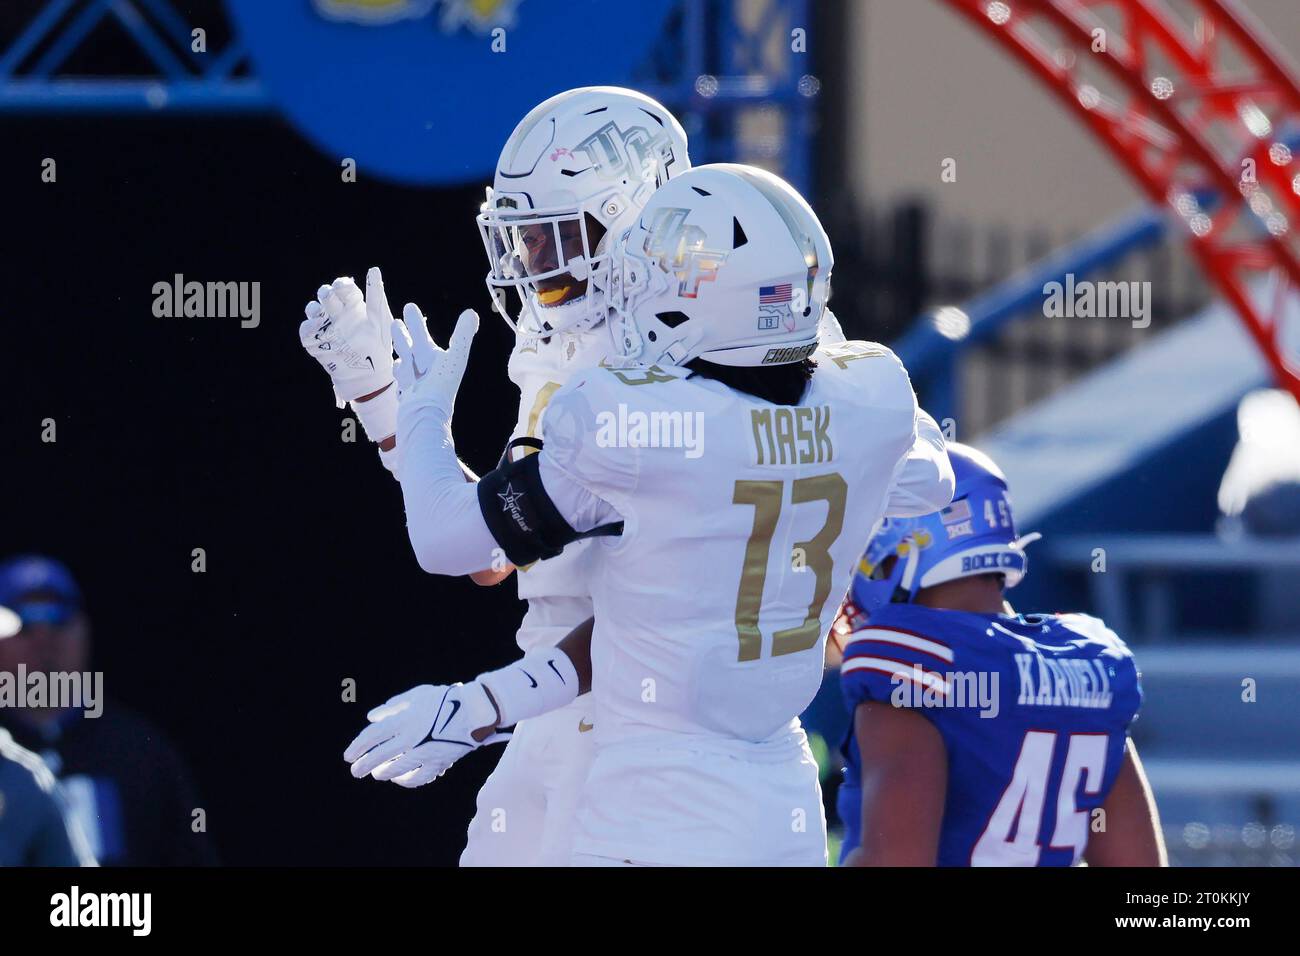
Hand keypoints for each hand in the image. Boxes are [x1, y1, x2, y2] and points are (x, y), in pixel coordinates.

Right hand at [300, 268, 395, 403]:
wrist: (370, 375)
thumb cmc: (379, 345)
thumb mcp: (381, 320)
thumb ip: (376, 296)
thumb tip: (373, 269)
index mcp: (354, 304)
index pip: (344, 288)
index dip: (342, 285)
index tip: (343, 286)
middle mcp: (337, 312)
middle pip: (326, 296)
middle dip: (326, 294)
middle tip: (328, 295)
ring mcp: (325, 326)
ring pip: (313, 310)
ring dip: (315, 309)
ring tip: (321, 313)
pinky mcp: (315, 341)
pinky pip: (306, 331)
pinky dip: (309, 328)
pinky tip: (317, 330)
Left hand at [343, 682, 505, 787]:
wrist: (474, 710)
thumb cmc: (444, 698)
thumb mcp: (417, 695)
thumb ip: (393, 707)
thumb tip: (371, 718)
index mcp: (404, 719)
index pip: (372, 736)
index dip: (357, 746)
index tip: (348, 756)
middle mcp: (411, 738)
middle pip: (380, 756)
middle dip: (364, 765)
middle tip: (355, 771)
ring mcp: (424, 752)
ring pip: (396, 769)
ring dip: (383, 773)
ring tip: (377, 774)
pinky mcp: (438, 762)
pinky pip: (418, 777)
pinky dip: (407, 780)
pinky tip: (399, 779)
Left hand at [391, 305, 478, 418]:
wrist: (424, 415)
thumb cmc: (440, 386)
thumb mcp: (456, 358)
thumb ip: (463, 335)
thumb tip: (471, 313)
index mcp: (423, 354)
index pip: (418, 331)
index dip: (414, 320)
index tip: (409, 307)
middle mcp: (412, 367)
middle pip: (404, 348)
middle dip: (400, 336)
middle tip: (395, 324)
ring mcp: (408, 384)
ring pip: (401, 370)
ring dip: (399, 362)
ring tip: (398, 362)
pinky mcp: (408, 401)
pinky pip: (404, 392)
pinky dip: (403, 389)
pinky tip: (404, 392)